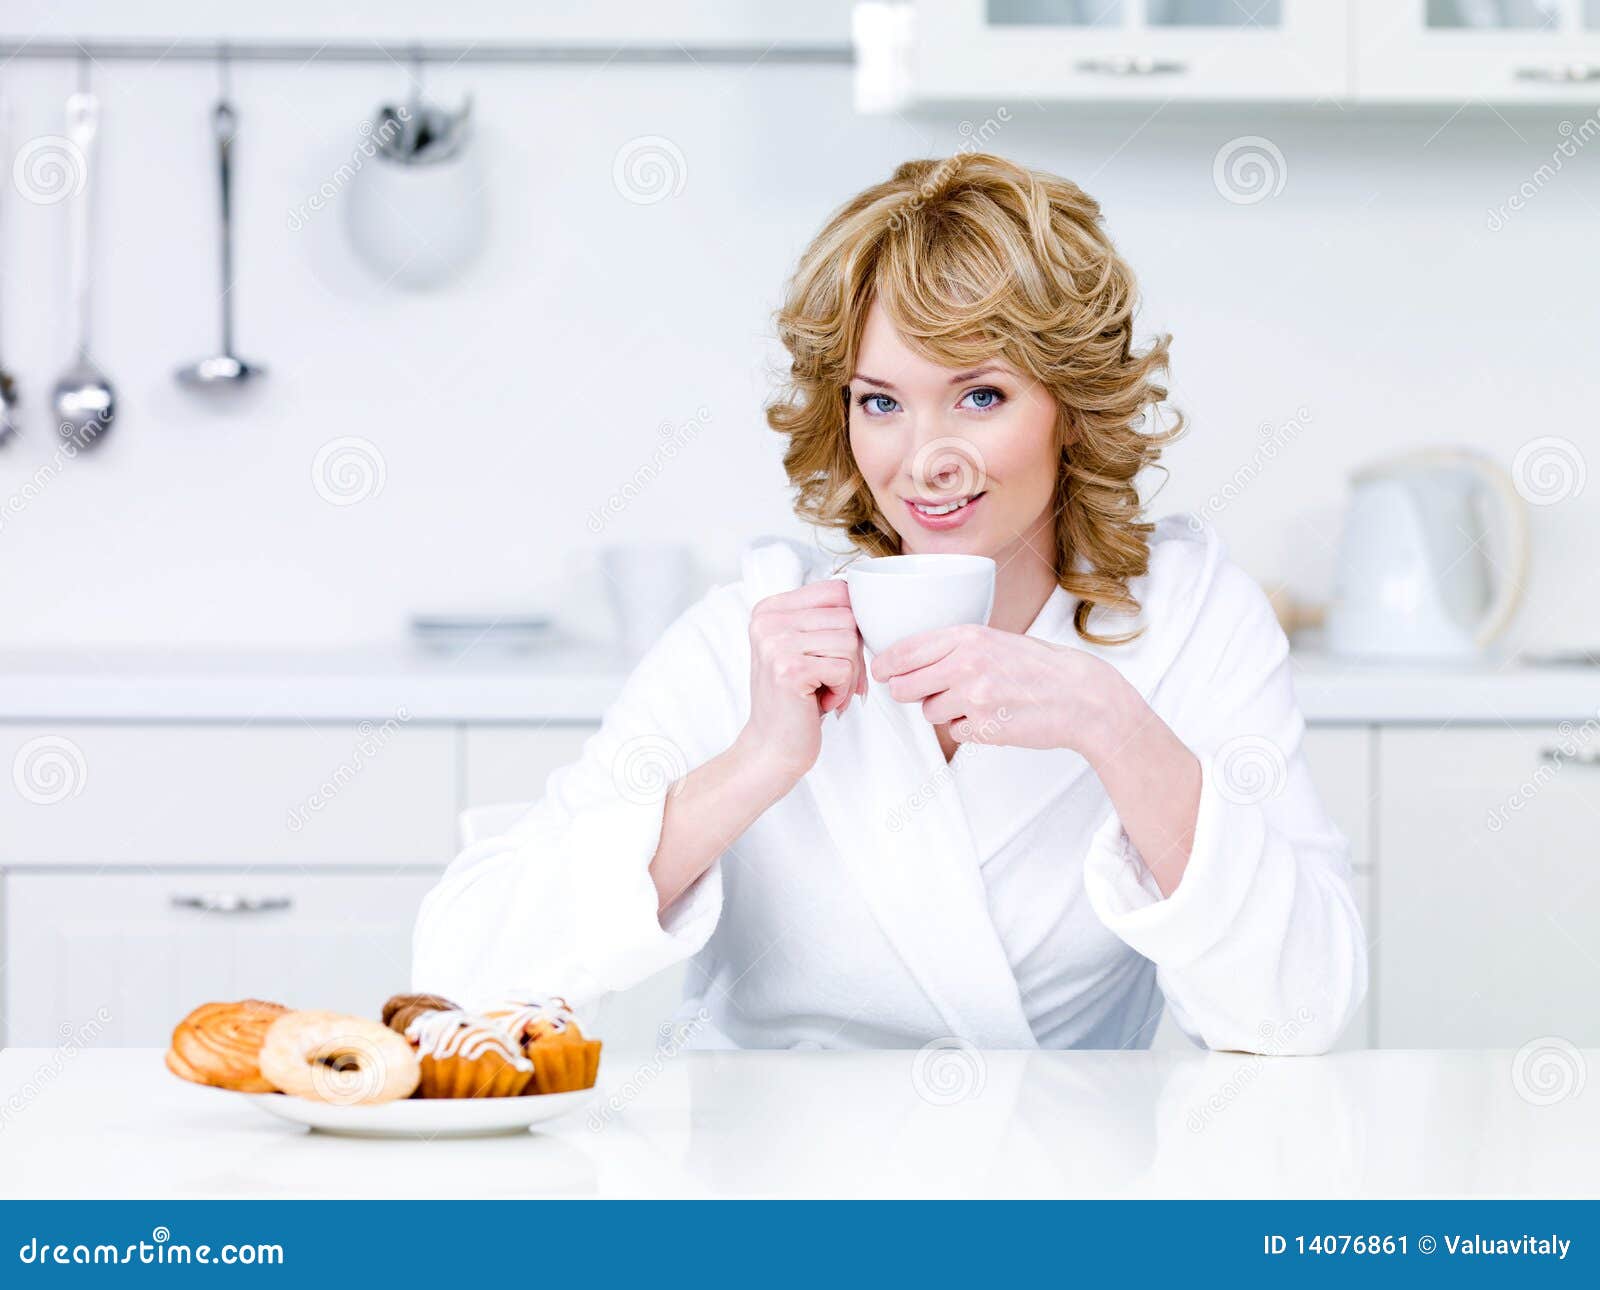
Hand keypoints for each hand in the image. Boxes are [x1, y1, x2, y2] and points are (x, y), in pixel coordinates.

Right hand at [740, 578, 867, 782]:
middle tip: (833, 681)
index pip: (836, 590)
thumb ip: (826, 619)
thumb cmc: (797, 699)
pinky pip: (844, 668)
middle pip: (847, 617)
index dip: (852, 625)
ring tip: (826, 692)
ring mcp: (775, 643)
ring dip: (849, 675)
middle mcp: (768, 620)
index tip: (836, 654)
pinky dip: (842, 691)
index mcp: (770, 608)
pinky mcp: (789, 669)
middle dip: (853, 655)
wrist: (771, 747)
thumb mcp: (805, 648)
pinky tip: (821, 702)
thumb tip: (871, 600)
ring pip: (849, 643)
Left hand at [869, 623, 1126, 757]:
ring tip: (977, 702)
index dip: (885, 665)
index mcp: (968, 637)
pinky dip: (968, 729)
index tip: (880, 672)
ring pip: (929, 712)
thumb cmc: (1039, 667)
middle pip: (905, 686)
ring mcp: (974, 698)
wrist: (1081, 696)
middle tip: (924, 692)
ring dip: (945, 712)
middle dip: (909, 693)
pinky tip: (993, 718)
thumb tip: (908, 660)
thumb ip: (955, 647)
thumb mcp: (995, 640)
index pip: (905, 651)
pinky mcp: (984, 728)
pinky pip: (955, 732)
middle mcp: (967, 664)